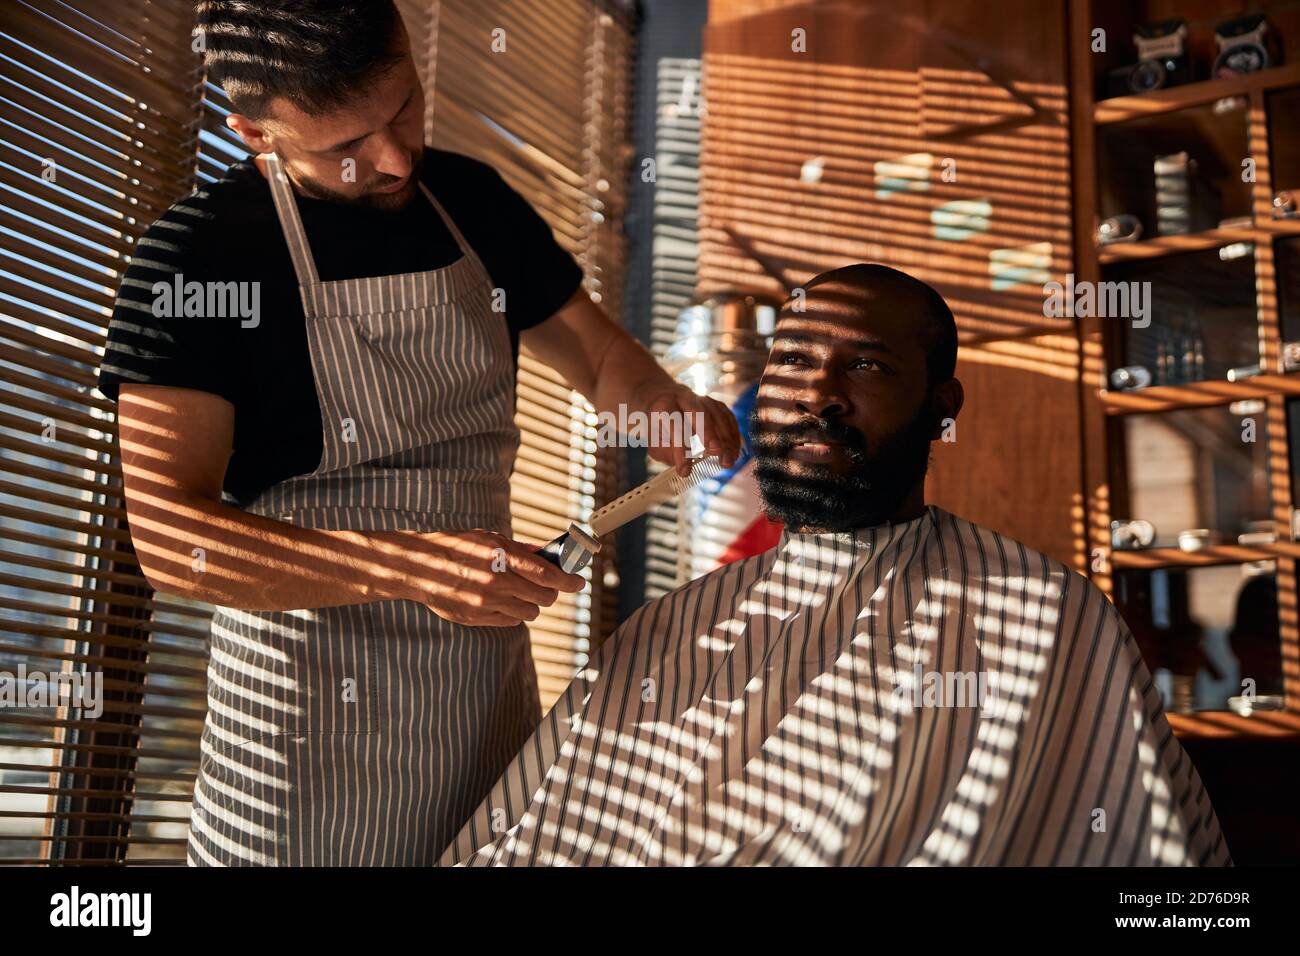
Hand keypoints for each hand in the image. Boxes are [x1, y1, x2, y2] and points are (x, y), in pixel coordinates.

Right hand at [369, 529, 585, 626]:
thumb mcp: (488, 538)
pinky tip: (499, 600)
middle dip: (550, 591)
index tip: (578, 583)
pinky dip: (512, 612)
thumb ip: (520, 549)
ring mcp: (485, 601)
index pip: (547, 574)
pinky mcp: (476, 617)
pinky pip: (511, 620)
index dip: (569, 581)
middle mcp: (495, 580)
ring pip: (531, 611)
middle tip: (547, 586)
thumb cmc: (457, 548)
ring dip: (531, 603)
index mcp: (501, 554)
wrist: (418, 567)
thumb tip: (549, 555)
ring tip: (517, 591)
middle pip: (544, 596)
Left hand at [632, 380, 743, 476]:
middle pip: (698, 413)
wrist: (664, 398)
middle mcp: (683, 398)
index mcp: (663, 406)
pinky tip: (734, 451)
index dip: (679, 449)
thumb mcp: (653, 440)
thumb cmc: (658, 425)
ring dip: (725, 439)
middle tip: (716, 452)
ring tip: (728, 461)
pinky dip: (733, 434)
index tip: (684, 470)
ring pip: (717, 415)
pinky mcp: (715, 403)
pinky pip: (728, 417)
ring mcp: (701, 398)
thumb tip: (685, 467)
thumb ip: (666, 452)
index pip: (672, 425)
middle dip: (708, 433)